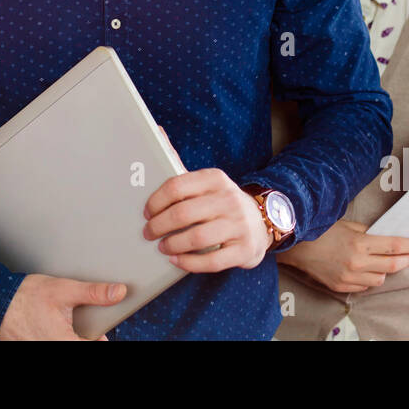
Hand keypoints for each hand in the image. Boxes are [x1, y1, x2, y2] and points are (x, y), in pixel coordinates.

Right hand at [0, 274, 125, 339]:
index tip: (98, 331)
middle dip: (82, 335)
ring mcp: (42, 350)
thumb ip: (93, 293)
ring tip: (58, 322)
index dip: (99, 338)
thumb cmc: (25, 297)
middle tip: (73, 322)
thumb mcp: (63, 289)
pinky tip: (49, 326)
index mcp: (65, 342)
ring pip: (65, 343)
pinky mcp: (34, 348)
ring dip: (68, 335)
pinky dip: (56, 336)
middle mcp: (53, 349)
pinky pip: (53, 342)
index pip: (95, 346)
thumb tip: (118, 292)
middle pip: (79, 344)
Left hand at [142, 168, 271, 271]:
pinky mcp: (245, 249)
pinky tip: (176, 260)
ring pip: (196, 238)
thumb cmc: (223, 205)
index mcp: (216, 179)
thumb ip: (184, 177)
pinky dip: (188, 263)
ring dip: (172, 245)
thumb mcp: (210, 185)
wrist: (261, 223)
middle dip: (158, 226)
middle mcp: (229, 199)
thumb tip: (156, 145)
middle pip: (182, 213)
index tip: (147, 213)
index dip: (156, 202)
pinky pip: (211, 261)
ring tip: (162, 247)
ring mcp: (239, 225)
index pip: (176, 187)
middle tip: (149, 233)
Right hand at [278, 220, 408, 293]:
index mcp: (359, 243)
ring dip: (386, 270)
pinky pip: (364, 286)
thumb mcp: (345, 225)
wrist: (296, 248)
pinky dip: (369, 279)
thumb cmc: (319, 232)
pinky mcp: (341, 286)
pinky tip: (367, 271)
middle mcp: (357, 263)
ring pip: (380, 279)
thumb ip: (365, 232)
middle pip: (392, 265)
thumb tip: (380, 237)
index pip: (393, 246)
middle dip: (405, 260)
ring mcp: (349, 277)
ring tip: (385, 263)